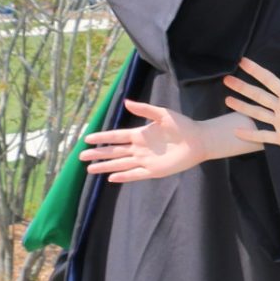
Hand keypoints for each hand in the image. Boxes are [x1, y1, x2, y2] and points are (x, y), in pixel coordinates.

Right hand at [79, 100, 249, 182]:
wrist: (198, 140)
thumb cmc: (183, 125)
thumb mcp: (163, 114)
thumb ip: (144, 109)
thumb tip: (126, 103)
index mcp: (140, 134)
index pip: (116, 136)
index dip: (101, 137)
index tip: (87, 139)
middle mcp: (139, 148)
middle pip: (113, 152)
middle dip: (98, 154)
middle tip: (81, 156)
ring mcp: (145, 160)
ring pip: (120, 164)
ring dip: (105, 166)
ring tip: (89, 169)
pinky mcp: (154, 170)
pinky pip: (135, 174)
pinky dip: (123, 176)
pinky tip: (111, 178)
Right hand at [224, 56, 279, 158]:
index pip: (269, 81)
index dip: (256, 71)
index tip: (242, 62)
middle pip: (258, 95)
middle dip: (243, 87)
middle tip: (226, 79)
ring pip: (258, 113)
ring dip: (243, 107)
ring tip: (227, 100)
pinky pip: (263, 136)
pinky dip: (250, 135)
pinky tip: (237, 131)